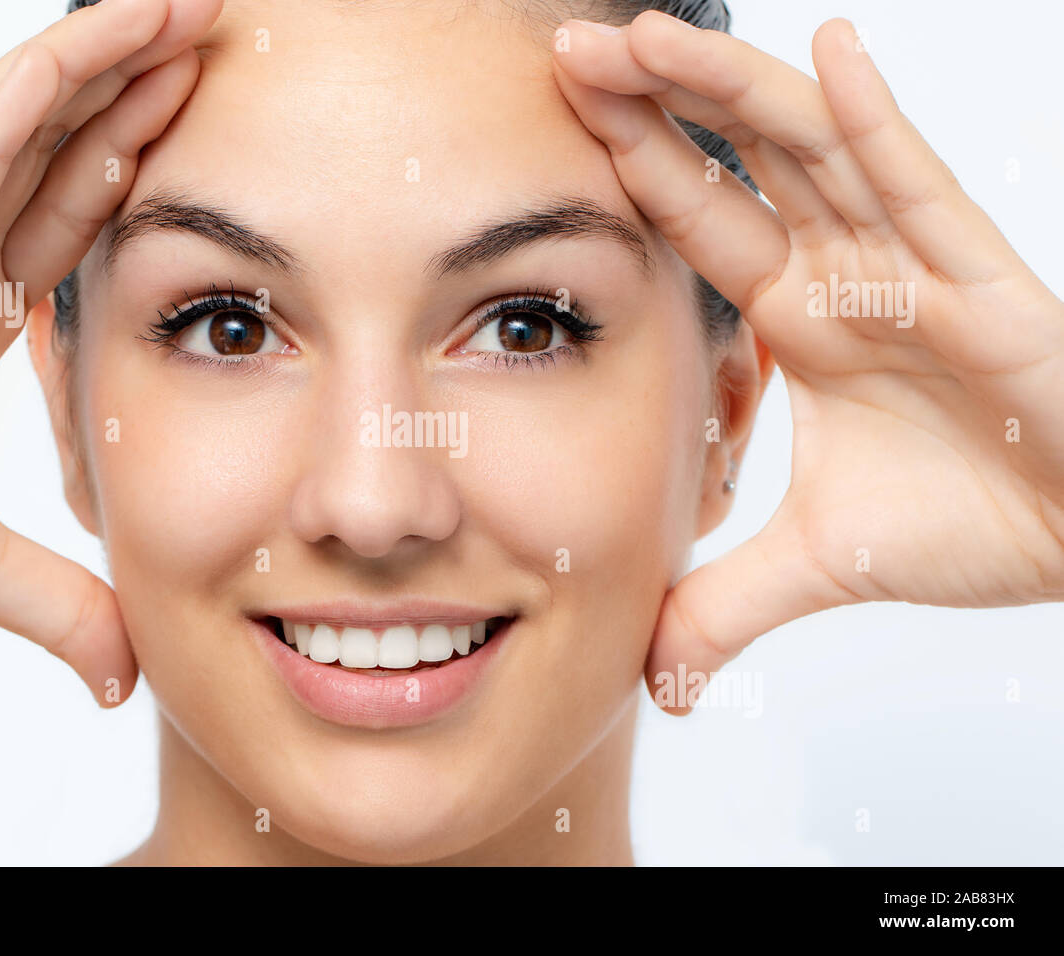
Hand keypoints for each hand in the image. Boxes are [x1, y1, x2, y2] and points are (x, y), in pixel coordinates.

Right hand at [0, 0, 221, 705]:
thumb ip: (56, 604)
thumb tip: (126, 672)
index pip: (71, 213)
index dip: (134, 155)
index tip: (203, 111)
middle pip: (52, 151)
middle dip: (128, 83)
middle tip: (209, 25)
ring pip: (8, 134)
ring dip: (87, 66)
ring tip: (167, 7)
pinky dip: (12, 112)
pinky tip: (71, 59)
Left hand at [552, 12, 1063, 711]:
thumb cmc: (972, 523)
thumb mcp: (815, 565)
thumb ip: (725, 605)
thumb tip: (653, 675)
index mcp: (799, 319)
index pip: (697, 222)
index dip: (631, 167)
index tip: (562, 118)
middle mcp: (844, 275)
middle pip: (734, 164)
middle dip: (655, 104)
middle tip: (573, 46)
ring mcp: (911, 267)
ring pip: (810, 154)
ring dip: (731, 90)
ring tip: (649, 37)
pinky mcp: (981, 284)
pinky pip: (921, 187)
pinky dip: (874, 120)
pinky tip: (828, 51)